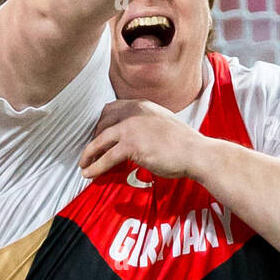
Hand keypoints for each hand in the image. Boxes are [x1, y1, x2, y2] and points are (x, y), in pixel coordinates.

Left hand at [78, 99, 208, 179]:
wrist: (196, 152)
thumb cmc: (184, 143)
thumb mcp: (163, 123)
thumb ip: (147, 125)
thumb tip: (136, 137)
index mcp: (143, 105)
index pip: (112, 109)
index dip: (101, 123)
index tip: (97, 135)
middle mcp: (135, 112)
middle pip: (103, 123)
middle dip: (93, 139)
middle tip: (89, 152)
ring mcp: (132, 128)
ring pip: (101, 140)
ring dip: (89, 154)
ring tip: (83, 165)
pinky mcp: (132, 145)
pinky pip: (107, 157)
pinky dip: (95, 166)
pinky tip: (89, 174)